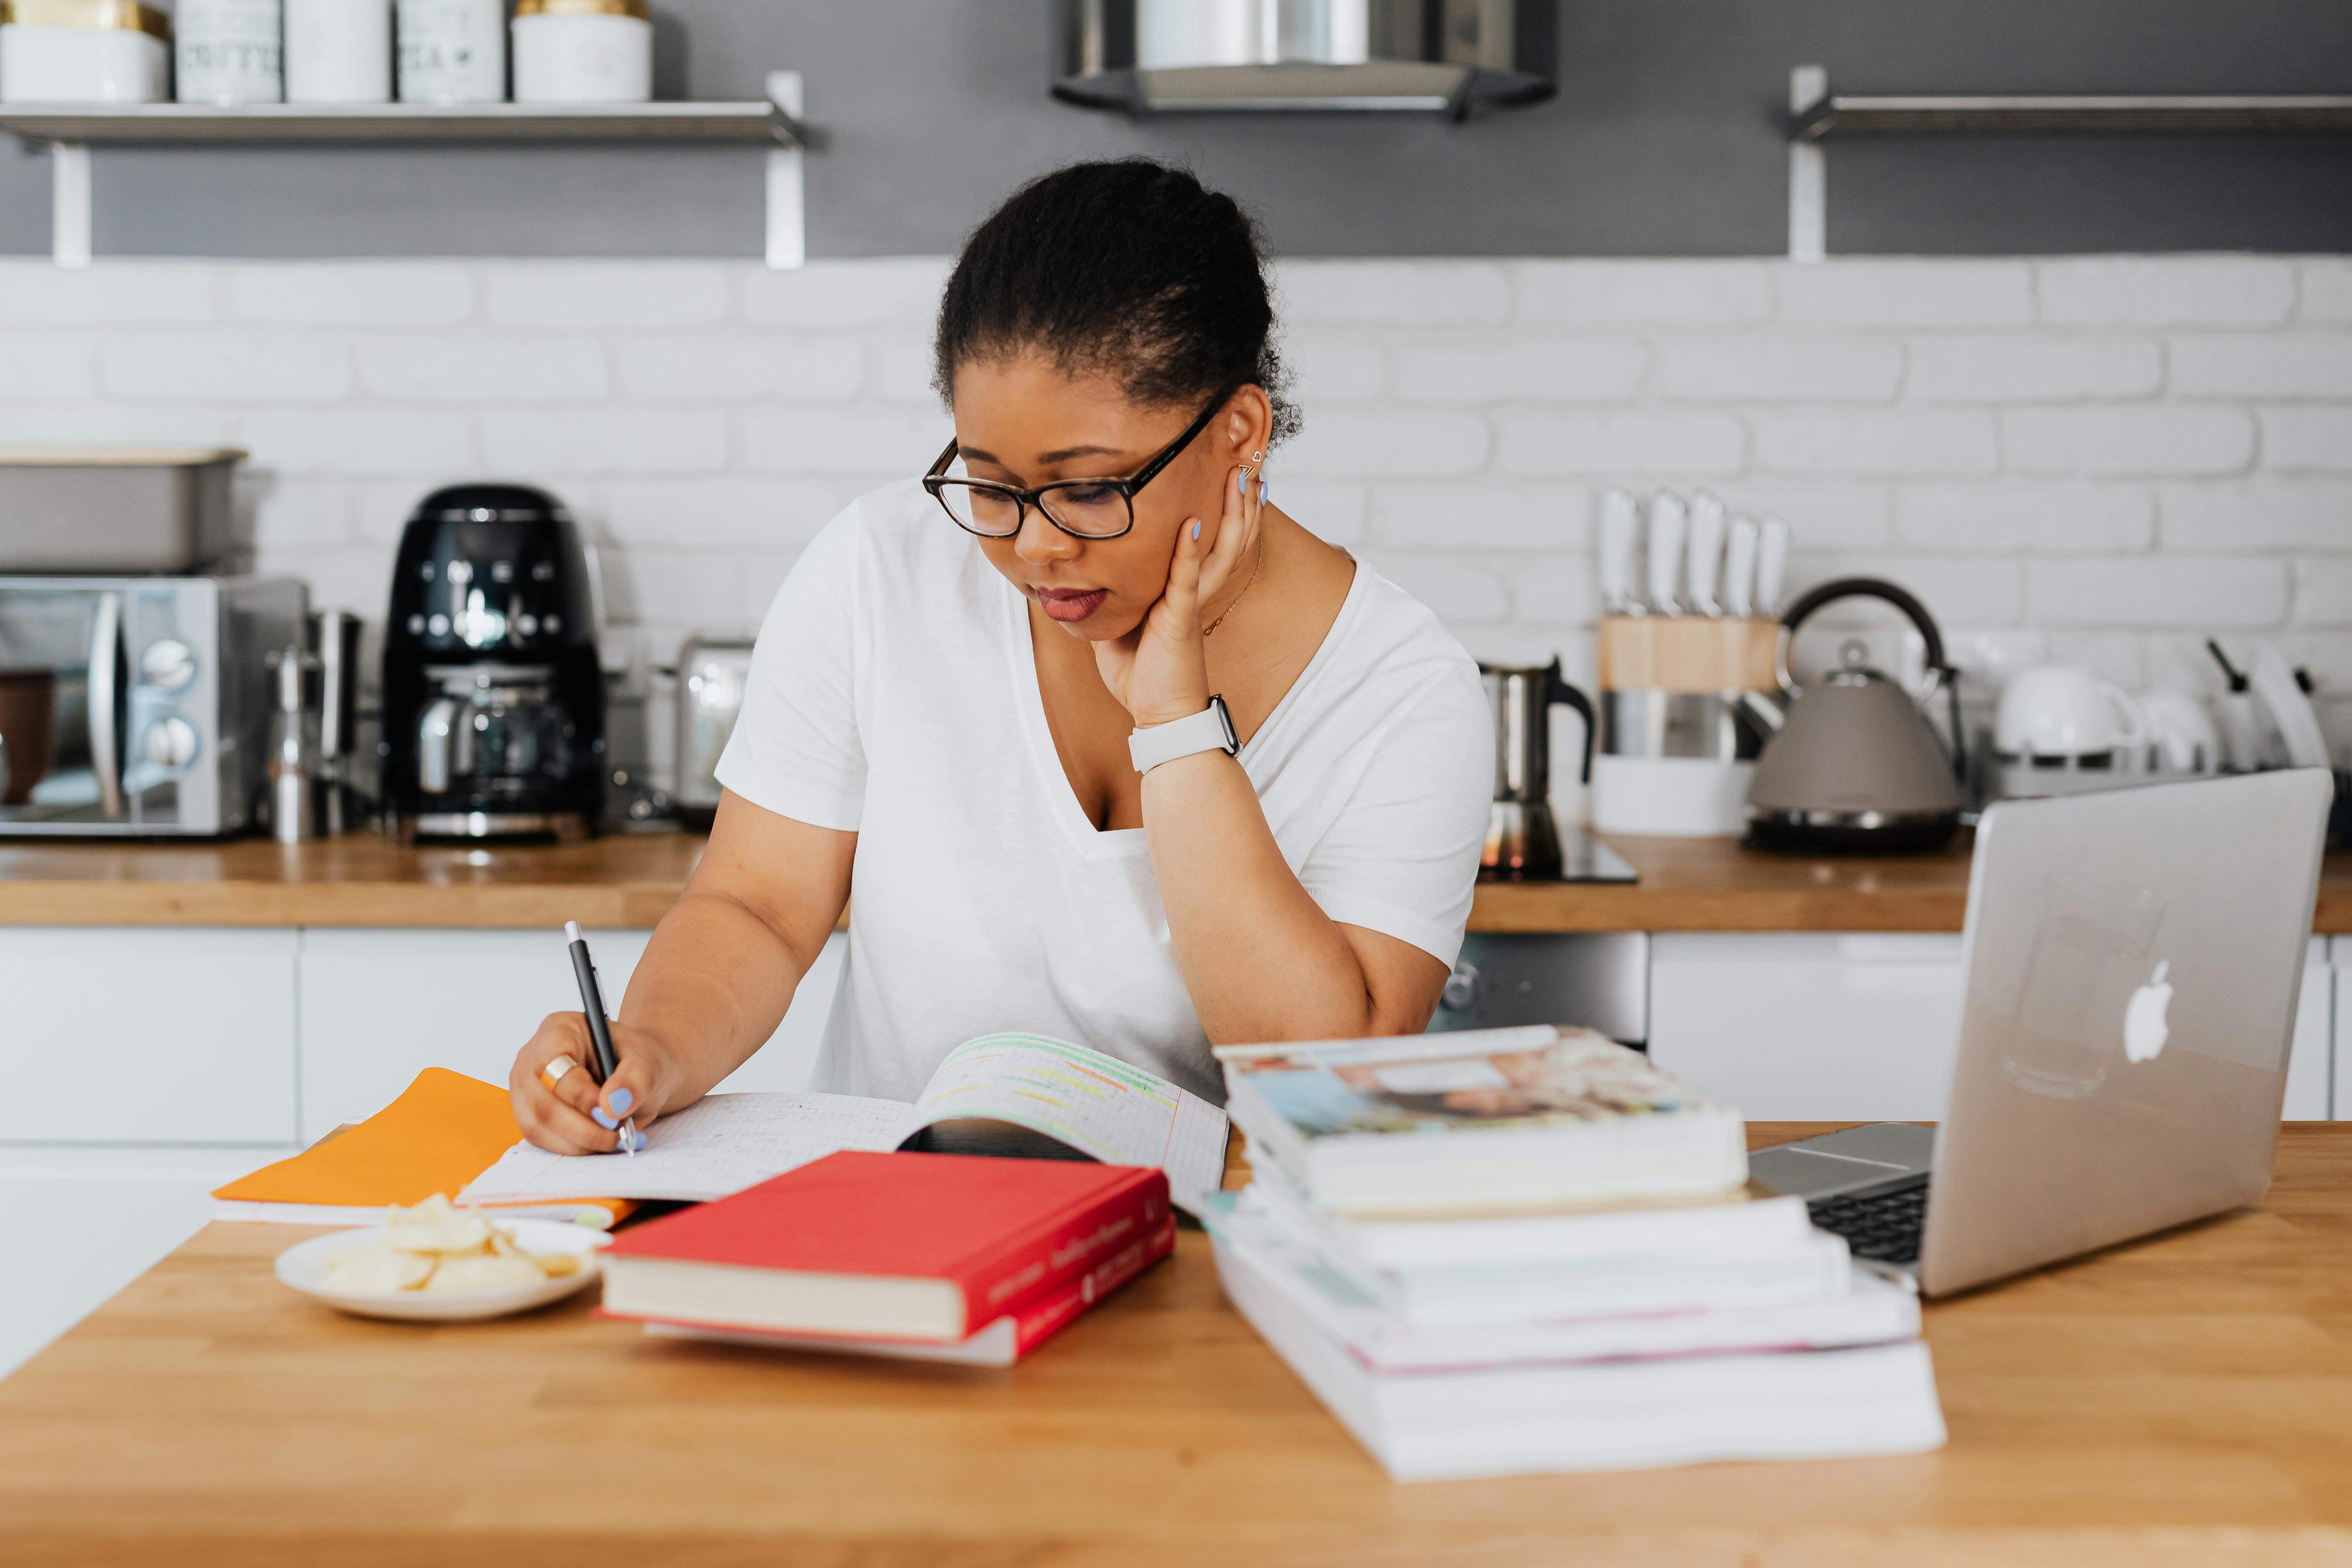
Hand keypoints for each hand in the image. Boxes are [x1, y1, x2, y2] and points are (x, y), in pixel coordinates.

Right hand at [508, 1012, 678, 1154]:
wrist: (636, 1075)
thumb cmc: (636, 1061)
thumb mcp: (647, 1061)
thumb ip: (635, 1079)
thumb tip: (612, 1106)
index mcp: (559, 1029)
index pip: (554, 1065)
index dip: (580, 1095)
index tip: (611, 1114)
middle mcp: (532, 1057)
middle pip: (543, 1102)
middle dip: (582, 1128)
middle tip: (616, 1135)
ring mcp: (525, 1087)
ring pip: (537, 1125)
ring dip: (577, 1142)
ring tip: (613, 1139)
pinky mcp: (528, 1112)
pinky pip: (540, 1138)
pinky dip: (571, 1147)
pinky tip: (598, 1142)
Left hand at [1094, 464, 1263, 727]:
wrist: (1159, 718)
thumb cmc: (1144, 678)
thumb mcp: (1123, 629)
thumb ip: (1116, 600)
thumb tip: (1089, 582)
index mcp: (1183, 592)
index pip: (1208, 542)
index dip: (1223, 511)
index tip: (1229, 477)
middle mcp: (1194, 592)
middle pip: (1227, 537)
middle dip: (1240, 501)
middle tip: (1248, 463)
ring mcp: (1189, 604)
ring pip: (1219, 550)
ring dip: (1231, 513)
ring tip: (1239, 478)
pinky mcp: (1180, 619)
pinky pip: (1185, 578)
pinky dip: (1187, 550)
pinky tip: (1193, 521)